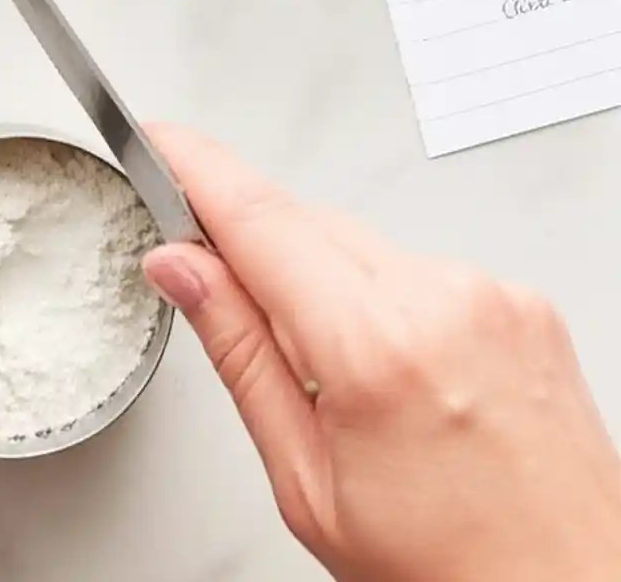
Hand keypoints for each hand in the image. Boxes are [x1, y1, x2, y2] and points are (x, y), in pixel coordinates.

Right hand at [142, 125, 620, 581]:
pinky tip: (382, 367)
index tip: (159, 141)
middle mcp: (445, 300)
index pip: (259, 219)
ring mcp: (493, 294)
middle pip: (307, 222)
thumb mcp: (305, 478)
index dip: (196, 169)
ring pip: (360, 243)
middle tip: (213, 290)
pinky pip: (416, 267)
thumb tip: (182, 269)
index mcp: (376, 348)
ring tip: (328, 376)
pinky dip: (377, 295)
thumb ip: (239, 353)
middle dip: (248, 242)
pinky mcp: (520, 300)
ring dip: (317, 278)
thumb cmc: (448, 565)